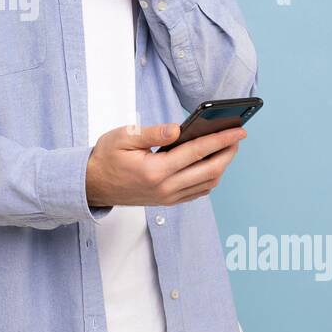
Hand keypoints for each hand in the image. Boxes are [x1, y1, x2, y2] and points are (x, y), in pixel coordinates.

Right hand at [86, 122, 247, 208]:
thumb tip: (177, 129)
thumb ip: (152, 133)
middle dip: (228, 152)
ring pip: (207, 184)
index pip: (196, 152)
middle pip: (210, 170)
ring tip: (227, 147)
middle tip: (238, 136)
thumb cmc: (106, 157)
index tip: (238, 130)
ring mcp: (167, 198)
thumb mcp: (123, 137)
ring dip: (222, 166)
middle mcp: (165, 188)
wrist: (92, 185)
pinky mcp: (167, 202)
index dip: (220, 139)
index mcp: (154, 170)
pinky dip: (210, 178)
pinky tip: (212, 164)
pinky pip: (198, 192)